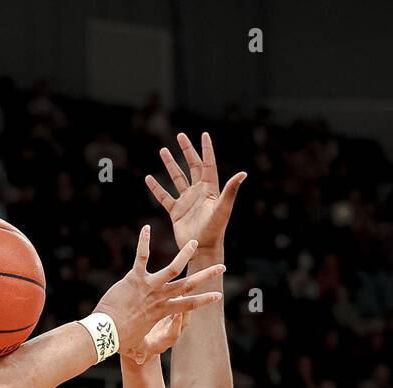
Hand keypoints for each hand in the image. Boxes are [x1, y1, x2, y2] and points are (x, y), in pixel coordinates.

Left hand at [94, 226, 223, 361]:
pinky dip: (144, 242)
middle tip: (221, 267)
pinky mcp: (134, 278)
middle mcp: (160, 298)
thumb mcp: (135, 347)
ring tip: (193, 242)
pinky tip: (146, 228)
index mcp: (163, 312)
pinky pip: (142, 256)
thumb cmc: (119, 341)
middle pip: (189, 285)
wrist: (105, 333)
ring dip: (185, 254)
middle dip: (206, 276)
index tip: (218, 296)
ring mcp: (149, 287)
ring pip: (173, 268)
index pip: (190, 304)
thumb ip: (140, 352)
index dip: (205, 301)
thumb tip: (142, 361)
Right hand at [146, 131, 246, 251]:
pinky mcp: (176, 212)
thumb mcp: (223, 208)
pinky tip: (149, 178)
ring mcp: (187, 201)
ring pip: (177, 178)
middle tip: (180, 136)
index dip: (206, 149)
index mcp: (210, 189)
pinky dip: (156, 188)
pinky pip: (164, 197)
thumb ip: (230, 190)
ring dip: (170, 165)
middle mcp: (198, 192)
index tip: (203, 134)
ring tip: (163, 150)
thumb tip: (243, 173)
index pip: (208, 164)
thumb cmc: (215, 230)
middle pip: (192, 166)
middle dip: (187, 151)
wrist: (202, 249)